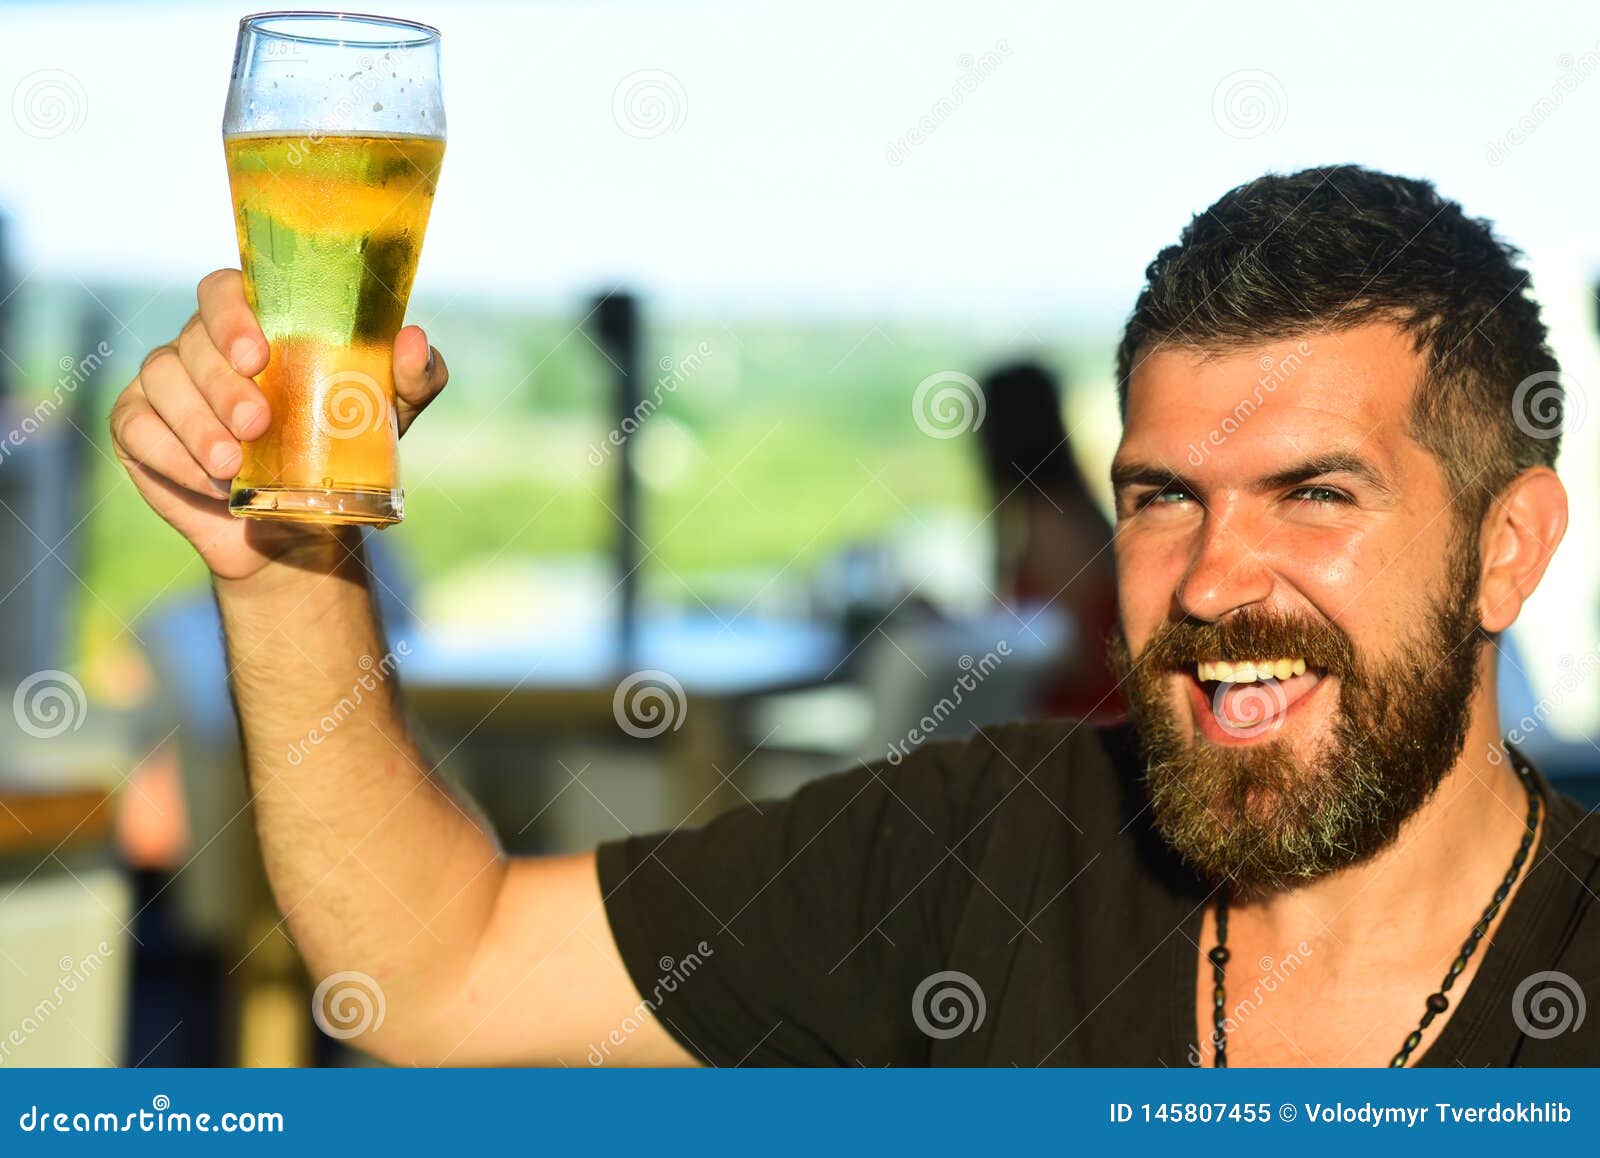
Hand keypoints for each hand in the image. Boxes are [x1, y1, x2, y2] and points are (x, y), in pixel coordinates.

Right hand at [110, 269, 448, 581]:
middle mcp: (202, 345)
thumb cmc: (343, 450)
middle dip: (222, 382)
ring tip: (232, 463)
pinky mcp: (138, 428)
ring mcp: (165, 384)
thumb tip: (412, 340)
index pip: (224, 290)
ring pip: (162, 381)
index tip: (258, 353)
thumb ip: (414, 377)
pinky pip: (138, 428)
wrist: (303, 527)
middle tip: (257, 422)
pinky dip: (174, 456)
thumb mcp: (391, 415)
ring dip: (197, 423)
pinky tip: (211, 481)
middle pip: (194, 340)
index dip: (232, 313)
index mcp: (255, 325)